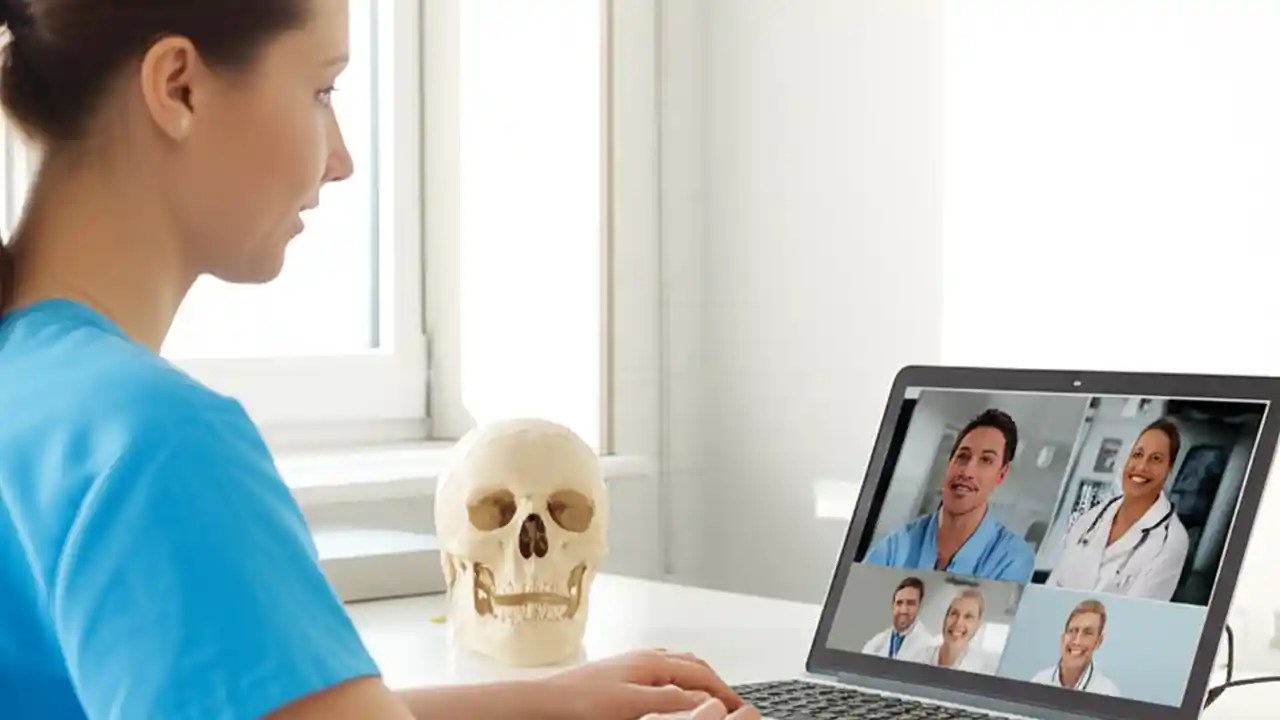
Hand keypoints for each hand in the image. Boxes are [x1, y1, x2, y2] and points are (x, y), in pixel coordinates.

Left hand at [541, 648, 752, 719]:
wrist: (546, 701)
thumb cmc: (582, 702)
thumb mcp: (633, 704)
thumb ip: (670, 699)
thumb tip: (703, 698)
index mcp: (652, 662)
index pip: (701, 674)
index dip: (724, 691)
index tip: (738, 708)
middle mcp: (645, 657)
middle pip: (693, 664)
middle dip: (715, 682)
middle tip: (730, 703)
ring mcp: (633, 662)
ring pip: (678, 665)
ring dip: (699, 678)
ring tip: (710, 696)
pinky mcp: (623, 672)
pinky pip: (663, 669)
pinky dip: (680, 678)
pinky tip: (674, 689)